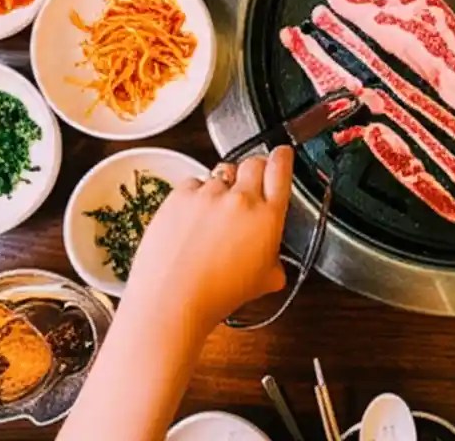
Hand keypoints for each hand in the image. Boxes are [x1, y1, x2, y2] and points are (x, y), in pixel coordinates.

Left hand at [123, 147, 293, 329]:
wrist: (172, 299)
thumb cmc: (217, 294)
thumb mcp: (264, 282)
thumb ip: (275, 262)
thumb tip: (274, 262)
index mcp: (268, 217)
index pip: (281, 169)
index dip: (282, 158)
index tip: (281, 155)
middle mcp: (241, 199)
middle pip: (253, 162)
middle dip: (253, 170)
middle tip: (248, 187)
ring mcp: (209, 194)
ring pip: (221, 173)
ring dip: (223, 187)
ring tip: (214, 213)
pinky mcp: (180, 195)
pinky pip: (193, 183)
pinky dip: (195, 196)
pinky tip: (191, 220)